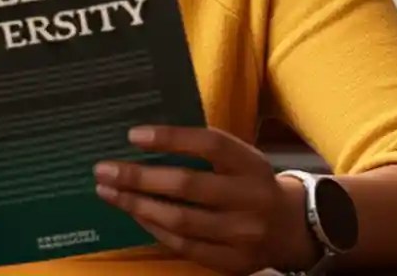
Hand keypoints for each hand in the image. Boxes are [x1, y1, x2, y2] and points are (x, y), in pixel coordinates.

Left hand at [94, 125, 300, 274]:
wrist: (292, 228)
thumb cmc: (250, 182)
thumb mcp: (240, 158)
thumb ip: (202, 150)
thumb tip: (143, 139)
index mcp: (250, 164)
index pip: (210, 144)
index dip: (171, 138)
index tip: (133, 135)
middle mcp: (249, 198)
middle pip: (187, 185)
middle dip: (139, 178)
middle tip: (104, 169)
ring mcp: (243, 233)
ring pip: (181, 220)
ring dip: (137, 205)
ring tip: (108, 192)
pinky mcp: (234, 261)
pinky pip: (184, 246)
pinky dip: (154, 228)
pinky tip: (134, 214)